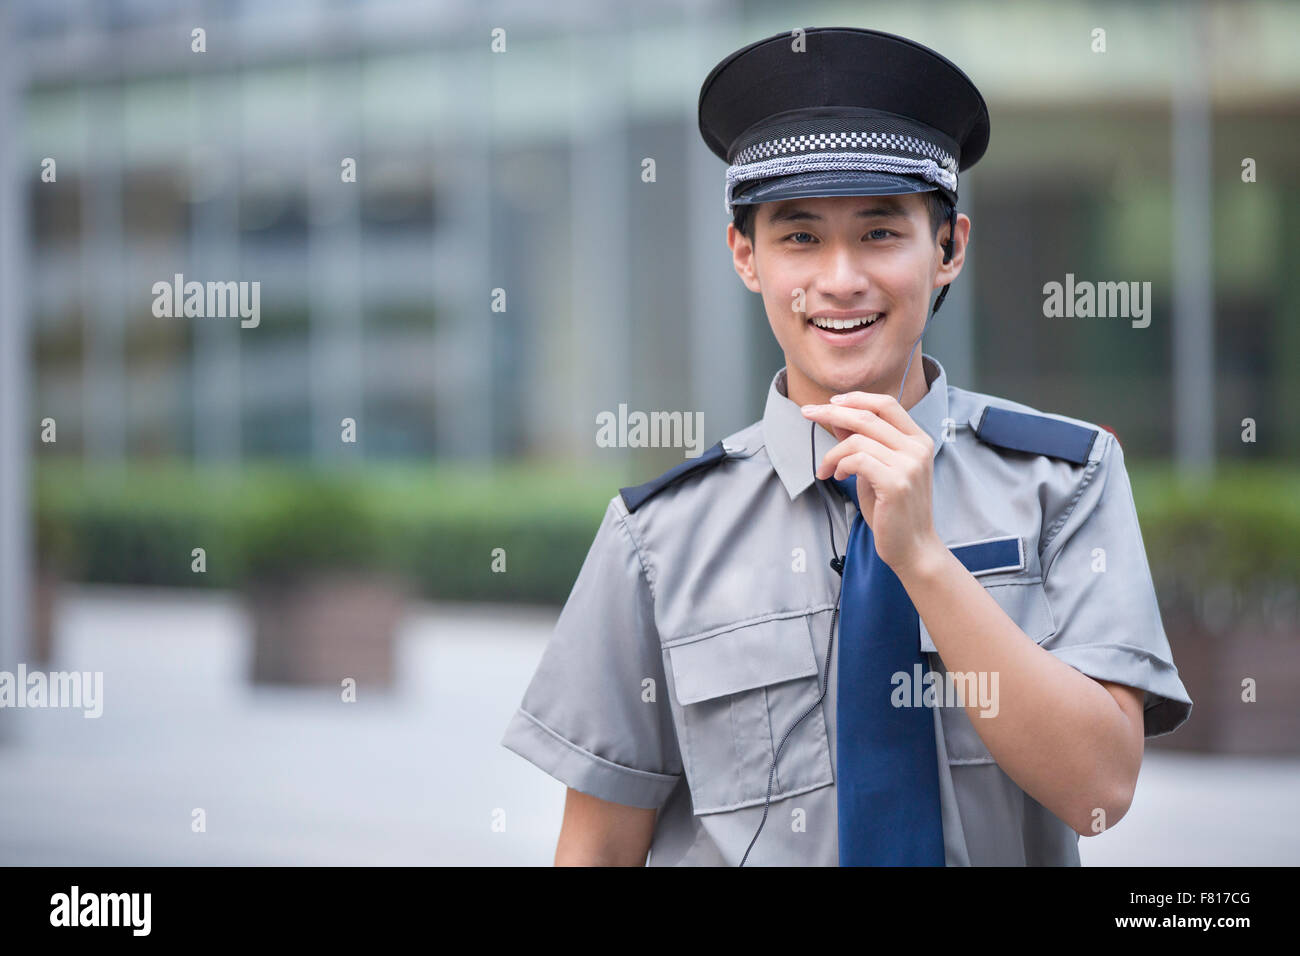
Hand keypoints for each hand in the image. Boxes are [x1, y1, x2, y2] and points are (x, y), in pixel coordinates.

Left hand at [800, 391, 941, 575]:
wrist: (912, 547)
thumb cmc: (893, 510)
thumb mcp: (877, 469)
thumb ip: (862, 442)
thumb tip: (837, 418)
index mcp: (918, 439)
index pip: (886, 403)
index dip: (856, 398)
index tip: (830, 403)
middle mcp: (917, 447)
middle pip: (867, 416)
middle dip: (831, 413)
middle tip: (806, 413)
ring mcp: (909, 464)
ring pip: (857, 440)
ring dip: (832, 453)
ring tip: (826, 469)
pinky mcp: (896, 483)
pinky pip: (856, 460)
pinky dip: (839, 465)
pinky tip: (838, 476)